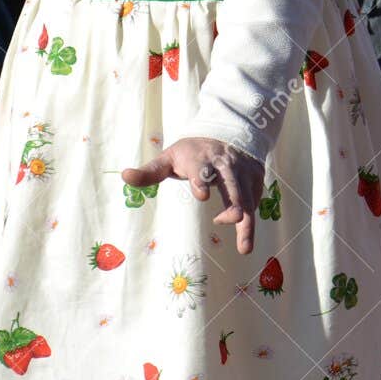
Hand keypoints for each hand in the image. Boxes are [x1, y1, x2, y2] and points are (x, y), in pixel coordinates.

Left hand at [123, 137, 263, 253]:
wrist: (227, 132)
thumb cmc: (193, 151)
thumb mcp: (169, 157)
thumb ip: (150, 172)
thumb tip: (124, 176)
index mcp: (202, 159)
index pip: (202, 169)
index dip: (202, 180)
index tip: (202, 196)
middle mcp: (226, 165)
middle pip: (232, 185)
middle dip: (234, 203)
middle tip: (234, 219)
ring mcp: (244, 172)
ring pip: (247, 199)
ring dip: (247, 223)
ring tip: (245, 248)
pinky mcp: (255, 179)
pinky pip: (254, 201)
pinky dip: (250, 218)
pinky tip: (244, 233)